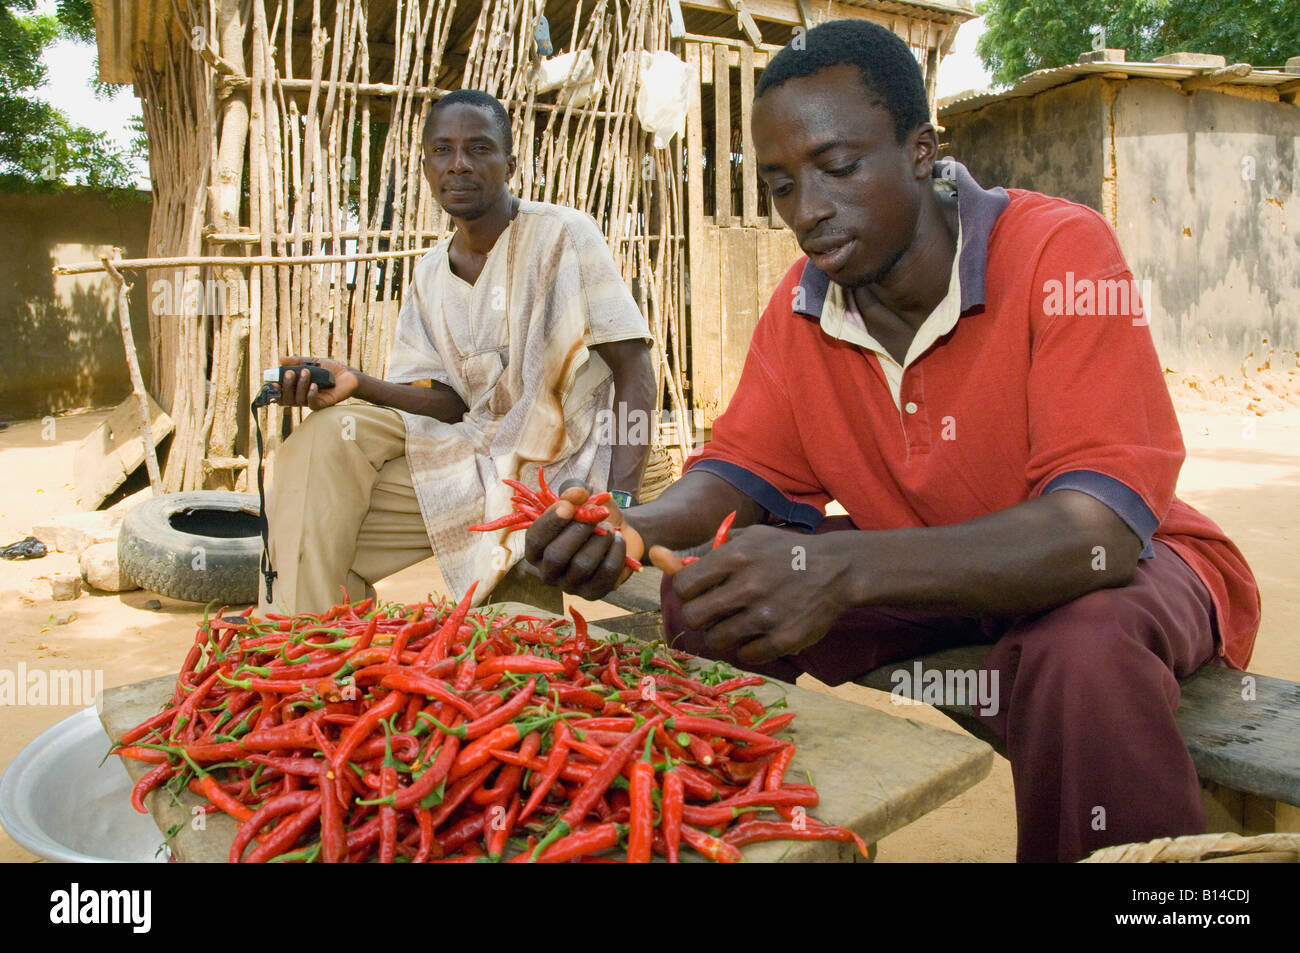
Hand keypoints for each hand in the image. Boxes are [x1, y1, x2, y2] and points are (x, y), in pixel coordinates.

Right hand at [278, 355, 361, 409]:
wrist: (347, 374)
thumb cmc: (329, 368)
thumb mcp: (311, 362)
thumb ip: (296, 361)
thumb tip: (280, 360)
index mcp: (296, 388)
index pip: (281, 394)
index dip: (275, 391)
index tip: (273, 383)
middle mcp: (302, 396)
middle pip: (287, 399)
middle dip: (286, 386)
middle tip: (290, 373)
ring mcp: (312, 401)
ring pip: (299, 400)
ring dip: (300, 385)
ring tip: (307, 372)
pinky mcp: (323, 404)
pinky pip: (312, 404)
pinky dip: (311, 395)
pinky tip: (314, 385)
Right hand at [524, 484, 644, 600]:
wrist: (619, 533)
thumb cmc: (593, 517)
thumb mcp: (583, 498)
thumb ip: (574, 493)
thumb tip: (575, 493)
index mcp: (537, 549)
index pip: (534, 540)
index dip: (550, 522)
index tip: (567, 505)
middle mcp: (548, 572)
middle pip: (556, 556)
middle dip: (579, 531)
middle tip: (597, 515)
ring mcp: (570, 586)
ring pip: (582, 566)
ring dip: (600, 540)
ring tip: (610, 527)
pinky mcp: (593, 593)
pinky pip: (606, 574)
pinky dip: (616, 552)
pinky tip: (619, 539)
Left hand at [651, 526, 852, 666]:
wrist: (837, 569)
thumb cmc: (783, 551)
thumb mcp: (747, 538)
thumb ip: (705, 549)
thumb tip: (657, 554)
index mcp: (736, 557)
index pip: (683, 585)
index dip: (687, 591)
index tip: (700, 591)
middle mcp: (748, 586)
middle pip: (694, 616)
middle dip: (699, 616)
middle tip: (715, 612)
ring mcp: (766, 616)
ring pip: (717, 640)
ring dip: (722, 634)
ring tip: (738, 622)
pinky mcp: (784, 639)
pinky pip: (746, 655)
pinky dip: (748, 648)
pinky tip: (759, 634)